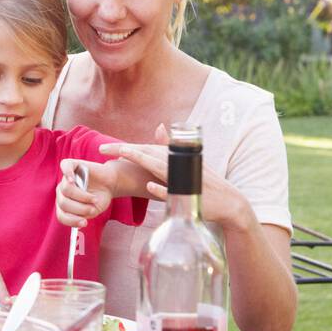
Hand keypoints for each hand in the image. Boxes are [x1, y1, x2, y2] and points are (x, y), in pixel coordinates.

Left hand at [56, 159, 114, 228]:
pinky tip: (73, 180)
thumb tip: (81, 218)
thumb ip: (84, 214)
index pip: (61, 215)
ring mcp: (66, 178)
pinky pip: (65, 166)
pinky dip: (67, 173)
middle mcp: (62, 192)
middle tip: (94, 208)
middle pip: (63, 203)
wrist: (111, 184)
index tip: (85, 223)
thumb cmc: (100, 197)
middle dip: (80, 208)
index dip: (72, 221)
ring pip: (66, 189)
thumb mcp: (93, 210)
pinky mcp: (72, 165)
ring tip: (94, 198)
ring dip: (83, 197)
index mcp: (64, 204)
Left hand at [99, 124, 254, 231]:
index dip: (125, 148)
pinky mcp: (190, 198)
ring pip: (159, 169)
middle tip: (102, 149)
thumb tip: (160, 126)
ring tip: (123, 155)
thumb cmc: (203, 183)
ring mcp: (183, 181)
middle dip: (125, 150)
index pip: (146, 149)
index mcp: (174, 159)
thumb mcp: (185, 162)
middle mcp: (178, 166)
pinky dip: (161, 190)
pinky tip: (149, 187)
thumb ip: (170, 146)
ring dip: (142, 161)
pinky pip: (173, 194)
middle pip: (148, 155)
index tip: (104, 149)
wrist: (229, 203)